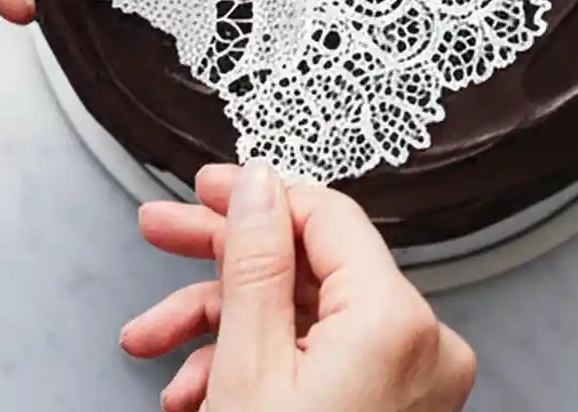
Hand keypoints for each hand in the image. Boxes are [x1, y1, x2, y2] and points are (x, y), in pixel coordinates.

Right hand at [122, 164, 476, 411]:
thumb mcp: (249, 369)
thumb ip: (256, 263)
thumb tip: (257, 187)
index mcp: (397, 322)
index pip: (326, 216)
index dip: (254, 193)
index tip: (204, 187)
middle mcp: (421, 346)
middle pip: (309, 265)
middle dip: (223, 260)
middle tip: (163, 235)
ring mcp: (411, 380)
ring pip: (304, 317)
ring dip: (222, 327)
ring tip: (156, 347)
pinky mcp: (392, 406)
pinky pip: (321, 359)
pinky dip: (257, 366)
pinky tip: (198, 389)